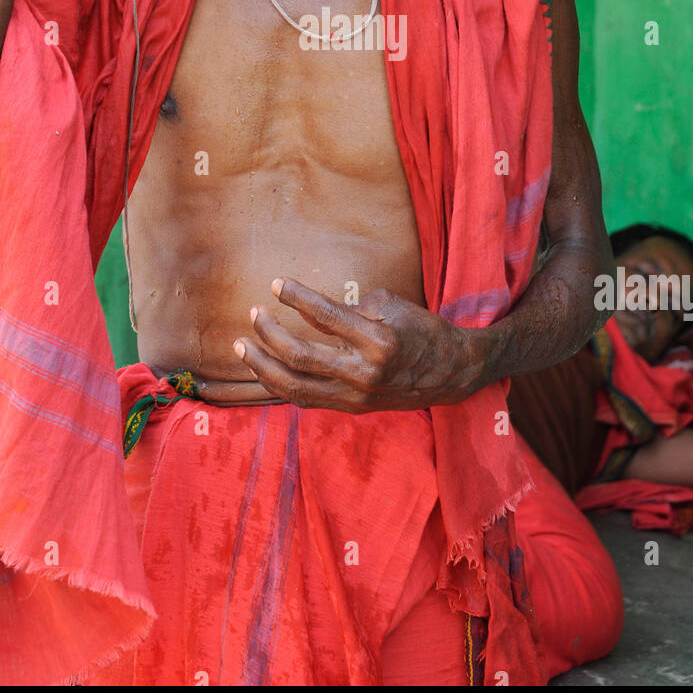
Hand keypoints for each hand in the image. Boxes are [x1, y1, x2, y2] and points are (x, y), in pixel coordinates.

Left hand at [229, 278, 487, 413]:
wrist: (450, 373)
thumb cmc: (420, 329)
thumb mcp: (390, 305)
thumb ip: (349, 308)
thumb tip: (310, 309)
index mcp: (379, 341)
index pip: (326, 317)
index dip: (297, 297)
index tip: (276, 283)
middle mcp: (364, 373)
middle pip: (300, 357)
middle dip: (268, 334)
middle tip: (254, 313)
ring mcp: (356, 396)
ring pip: (294, 387)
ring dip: (263, 366)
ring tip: (242, 346)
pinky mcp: (351, 408)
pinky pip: (305, 400)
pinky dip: (280, 384)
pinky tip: (264, 367)